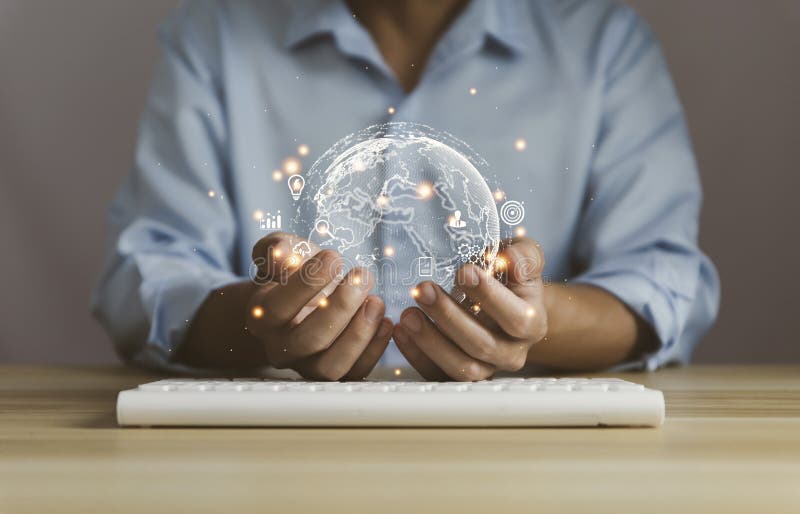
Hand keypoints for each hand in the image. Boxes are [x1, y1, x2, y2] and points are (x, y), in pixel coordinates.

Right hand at [247, 232, 392, 379]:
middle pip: (308, 341)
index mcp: (262, 316)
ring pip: (331, 366)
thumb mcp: (284, 254)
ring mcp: (307, 365)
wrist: (299, 300)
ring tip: (376, 301)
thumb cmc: (293, 274)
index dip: (306, 283)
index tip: (333, 256)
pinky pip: (355, 372)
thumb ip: (279, 248)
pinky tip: (386, 321)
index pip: (277, 308)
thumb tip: (279, 251)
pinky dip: (375, 348)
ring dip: (359, 333)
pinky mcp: (334, 373)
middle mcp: (280, 348)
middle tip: (362, 276)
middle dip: (341, 307)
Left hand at [393, 237, 546, 380]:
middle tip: (423, 289)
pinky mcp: (460, 375)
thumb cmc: (511, 277)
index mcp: (533, 324)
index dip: (489, 296)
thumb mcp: (523, 256)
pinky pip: (437, 374)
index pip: (516, 318)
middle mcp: (513, 353)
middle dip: (449, 316)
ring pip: (460, 367)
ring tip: (408, 314)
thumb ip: (524, 256)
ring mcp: (487, 368)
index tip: (464, 272)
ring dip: (430, 341)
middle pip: (481, 344)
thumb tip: (512, 259)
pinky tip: (400, 330)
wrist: (506, 304)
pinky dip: (415, 354)